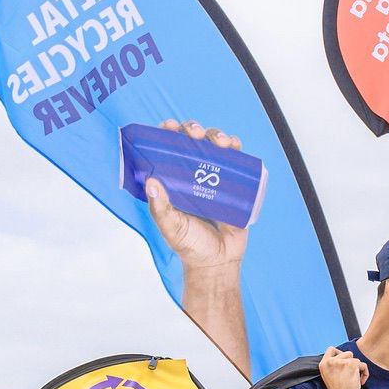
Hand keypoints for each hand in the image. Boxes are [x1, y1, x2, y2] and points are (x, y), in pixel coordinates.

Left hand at [146, 120, 249, 270]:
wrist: (219, 261)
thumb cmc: (190, 245)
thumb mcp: (171, 227)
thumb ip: (160, 208)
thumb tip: (151, 182)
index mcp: (173, 180)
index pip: (168, 149)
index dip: (167, 133)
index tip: (168, 127)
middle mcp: (193, 174)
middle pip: (193, 142)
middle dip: (194, 130)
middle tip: (195, 135)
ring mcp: (215, 177)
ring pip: (215, 146)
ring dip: (217, 136)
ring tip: (221, 142)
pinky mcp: (235, 185)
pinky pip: (237, 161)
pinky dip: (237, 149)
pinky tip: (235, 145)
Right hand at [319, 347, 368, 388]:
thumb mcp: (329, 376)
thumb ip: (333, 366)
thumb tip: (344, 359)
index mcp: (323, 364)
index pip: (331, 349)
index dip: (339, 353)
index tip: (343, 362)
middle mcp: (331, 361)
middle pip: (346, 353)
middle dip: (350, 362)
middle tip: (350, 374)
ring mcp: (341, 362)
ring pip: (354, 358)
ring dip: (357, 368)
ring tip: (355, 378)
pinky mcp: (351, 364)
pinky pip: (362, 364)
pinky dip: (365, 373)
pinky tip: (361, 381)